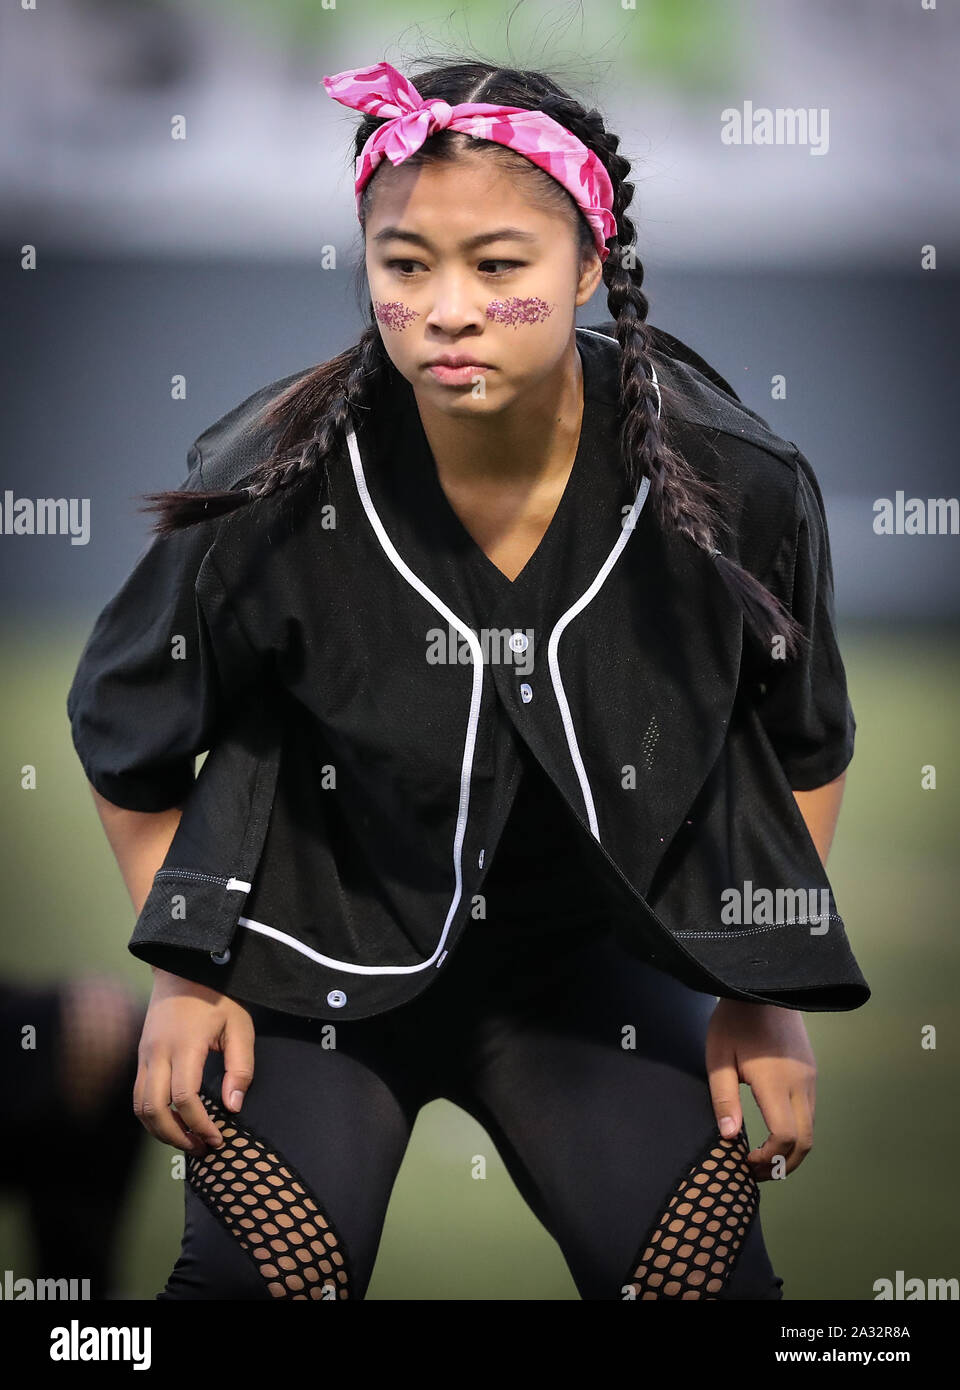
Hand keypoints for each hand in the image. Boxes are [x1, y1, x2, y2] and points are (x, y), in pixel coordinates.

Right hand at [133, 968, 254, 1155]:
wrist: (183, 969)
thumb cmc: (216, 997)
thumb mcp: (240, 1026)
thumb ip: (240, 1067)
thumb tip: (233, 1106)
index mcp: (184, 1045)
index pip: (185, 1098)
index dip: (200, 1124)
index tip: (218, 1139)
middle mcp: (157, 1053)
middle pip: (154, 1109)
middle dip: (176, 1136)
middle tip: (201, 1148)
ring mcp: (144, 1056)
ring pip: (140, 1107)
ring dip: (161, 1131)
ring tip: (188, 1140)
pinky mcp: (141, 1057)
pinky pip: (138, 1095)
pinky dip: (152, 1116)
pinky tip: (174, 1122)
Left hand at [705, 998, 815, 1180]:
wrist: (764, 985)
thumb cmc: (734, 1020)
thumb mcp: (718, 1057)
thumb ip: (724, 1099)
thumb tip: (728, 1137)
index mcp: (776, 1082)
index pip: (784, 1137)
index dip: (766, 1159)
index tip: (743, 1162)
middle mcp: (801, 1084)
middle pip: (805, 1142)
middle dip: (782, 1165)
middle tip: (755, 1172)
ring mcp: (810, 1078)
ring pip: (811, 1128)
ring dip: (791, 1150)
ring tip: (762, 1156)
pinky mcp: (811, 1071)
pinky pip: (810, 1111)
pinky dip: (796, 1132)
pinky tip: (773, 1132)